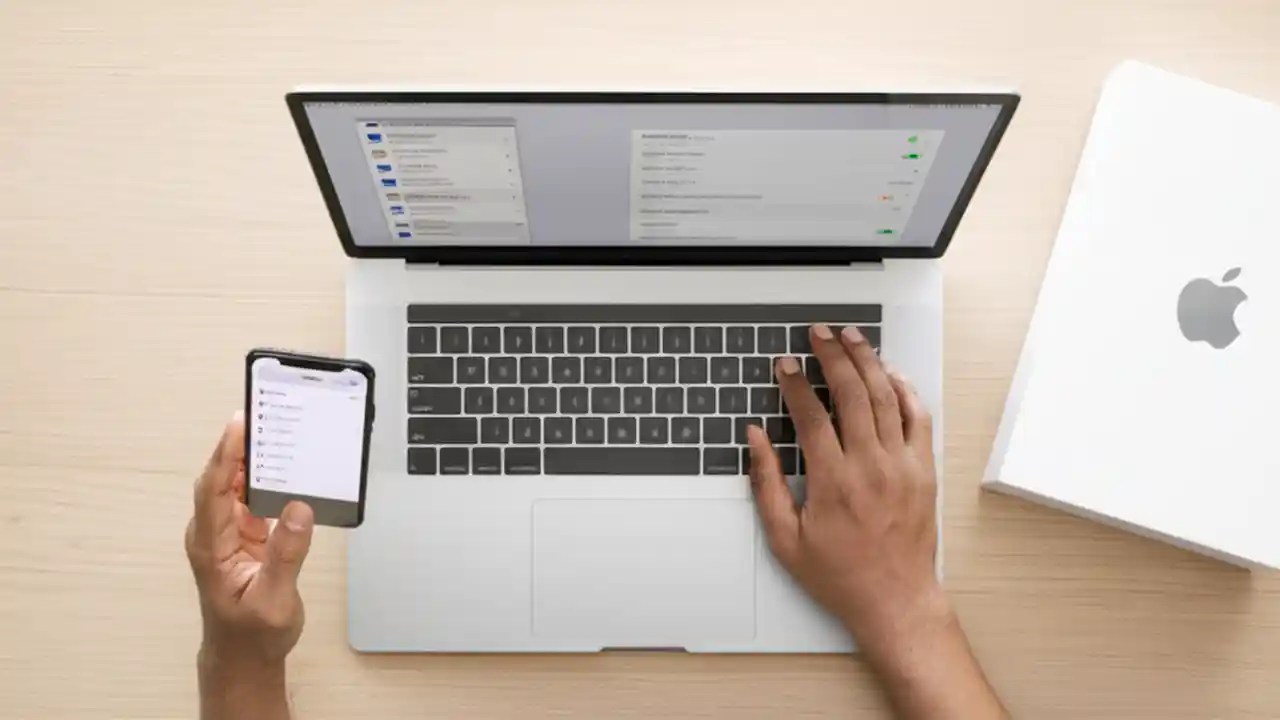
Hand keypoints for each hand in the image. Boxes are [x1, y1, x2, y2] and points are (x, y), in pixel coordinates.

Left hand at [185, 411, 314, 665]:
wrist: (245, 657)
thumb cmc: (253, 634)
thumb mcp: (273, 600)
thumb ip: (285, 556)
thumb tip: (298, 510)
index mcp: (211, 546)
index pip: (212, 490)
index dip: (225, 455)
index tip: (239, 423)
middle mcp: (214, 533)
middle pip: (222, 478)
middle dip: (240, 444)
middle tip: (265, 410)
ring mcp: (228, 532)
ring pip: (237, 483)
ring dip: (254, 456)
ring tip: (278, 425)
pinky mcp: (245, 534)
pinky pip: (252, 496)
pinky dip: (267, 476)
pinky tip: (287, 462)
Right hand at [748, 325, 1005, 718]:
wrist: (895, 599)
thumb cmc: (838, 574)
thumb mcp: (784, 538)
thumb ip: (766, 483)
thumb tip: (756, 438)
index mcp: (833, 482)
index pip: (811, 415)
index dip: (795, 384)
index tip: (786, 365)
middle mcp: (870, 466)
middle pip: (852, 393)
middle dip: (832, 356)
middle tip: (818, 334)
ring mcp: (902, 466)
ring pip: (886, 397)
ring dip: (868, 361)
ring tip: (852, 337)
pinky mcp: (923, 470)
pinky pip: (917, 418)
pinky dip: (904, 389)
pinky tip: (890, 372)